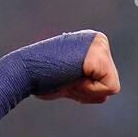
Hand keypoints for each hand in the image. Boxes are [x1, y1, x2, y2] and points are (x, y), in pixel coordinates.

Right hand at [0, 30, 119, 117]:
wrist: (24, 72)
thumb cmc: (42, 79)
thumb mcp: (71, 82)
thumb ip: (88, 85)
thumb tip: (106, 96)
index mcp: (93, 43)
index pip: (107, 79)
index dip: (88, 89)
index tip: (68, 80)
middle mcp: (99, 40)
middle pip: (112, 82)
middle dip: (91, 90)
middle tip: (66, 79)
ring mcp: (98, 45)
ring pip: (113, 85)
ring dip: (89, 91)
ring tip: (69, 77)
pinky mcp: (96, 56)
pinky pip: (110, 86)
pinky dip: (91, 91)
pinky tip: (72, 77)